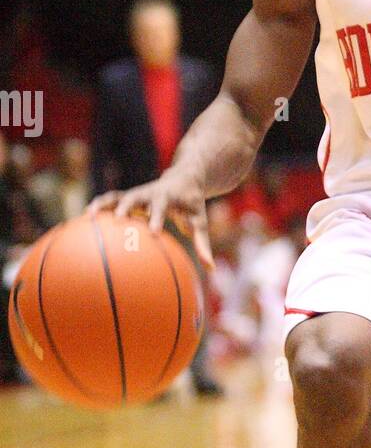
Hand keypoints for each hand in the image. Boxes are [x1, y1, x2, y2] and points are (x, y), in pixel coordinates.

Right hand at [89, 166, 213, 268]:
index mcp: (168, 196)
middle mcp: (149, 193)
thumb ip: (203, 243)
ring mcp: (137, 194)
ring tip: (87, 217)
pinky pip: (110, 202)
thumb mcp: (200, 220)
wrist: (183, 177)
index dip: (156, 217)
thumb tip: (211, 269)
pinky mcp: (128, 197)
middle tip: (117, 221)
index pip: (162, 206)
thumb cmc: (192, 203)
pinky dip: (98, 209)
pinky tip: (82, 223)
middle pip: (135, 196)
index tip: (152, 232)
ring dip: (103, 205)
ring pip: (116, 196)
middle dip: (126, 207)